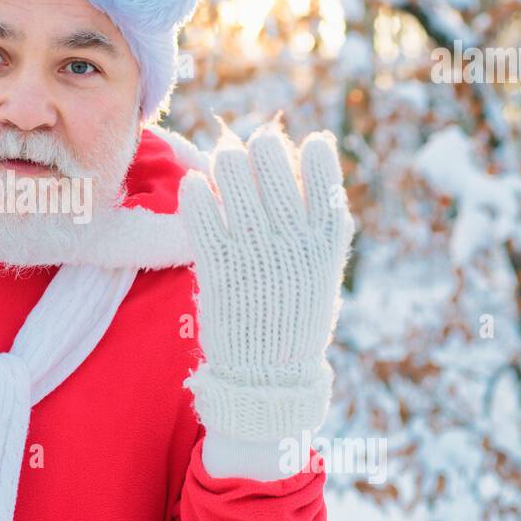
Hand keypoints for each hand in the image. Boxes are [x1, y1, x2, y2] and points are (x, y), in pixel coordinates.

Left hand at [179, 120, 353, 441]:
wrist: (268, 376)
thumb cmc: (294, 317)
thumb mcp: (321, 270)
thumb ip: (318, 221)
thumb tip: (313, 162)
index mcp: (324, 240)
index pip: (323, 174)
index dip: (314, 152)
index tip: (306, 144)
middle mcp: (292, 239)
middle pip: (273, 165)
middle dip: (261, 149)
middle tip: (252, 149)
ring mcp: (254, 250)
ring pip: (235, 177)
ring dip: (226, 162)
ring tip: (224, 163)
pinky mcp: (218, 265)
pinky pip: (203, 213)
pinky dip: (197, 194)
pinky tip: (195, 185)